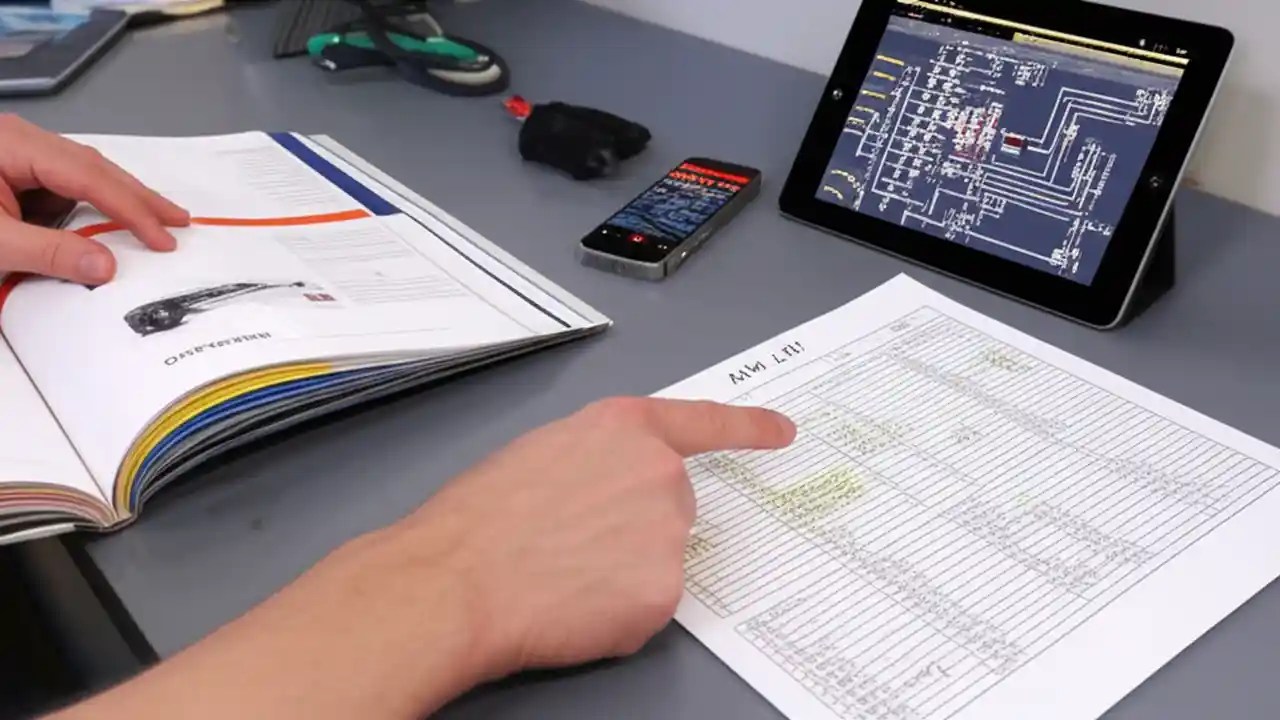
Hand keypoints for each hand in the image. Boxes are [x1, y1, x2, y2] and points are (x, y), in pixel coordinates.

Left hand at [0, 114, 188, 284]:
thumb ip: (48, 252)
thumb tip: (106, 267)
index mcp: (17, 145)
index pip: (89, 176)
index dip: (130, 209)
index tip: (163, 239)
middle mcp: (23, 141)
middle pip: (94, 167)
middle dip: (138, 196)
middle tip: (178, 220)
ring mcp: (20, 154)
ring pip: (84, 174)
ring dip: (119, 199)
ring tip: (155, 221)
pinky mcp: (16, 171)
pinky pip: (66, 185)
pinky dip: (92, 205)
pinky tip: (110, 220)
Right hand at [42, 397, 796, 719]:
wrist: (455, 580)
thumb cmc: (480, 519)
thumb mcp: (543, 453)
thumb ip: (601, 459)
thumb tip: (617, 490)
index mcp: (626, 428)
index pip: (707, 421)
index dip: (749, 426)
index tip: (781, 431)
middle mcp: (661, 474)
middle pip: (674, 506)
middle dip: (634, 525)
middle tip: (570, 541)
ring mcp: (669, 534)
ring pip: (661, 559)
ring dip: (625, 570)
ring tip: (560, 571)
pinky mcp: (664, 592)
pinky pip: (650, 605)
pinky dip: (618, 613)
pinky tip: (572, 603)